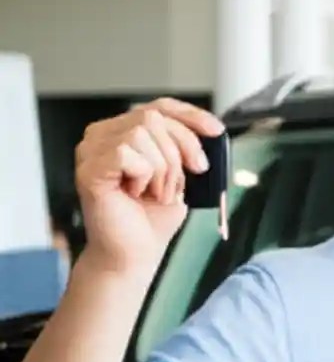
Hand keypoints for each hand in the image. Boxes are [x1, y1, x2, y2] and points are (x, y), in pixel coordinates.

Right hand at [74, 98, 224, 274]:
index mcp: (123, 131)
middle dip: (180, 150)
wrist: (134, 254)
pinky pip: (127, 153)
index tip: (216, 131)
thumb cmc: (153, 217)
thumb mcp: (180, 175)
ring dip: (162, 169)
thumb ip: (186, 149)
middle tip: (179, 184)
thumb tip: (211, 131)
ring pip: (142, 133)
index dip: (190, 115)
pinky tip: (136, 193)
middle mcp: (102, 135)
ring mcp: (91, 151)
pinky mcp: (88, 169)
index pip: (159, 107)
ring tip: (155, 193)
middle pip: (154, 117)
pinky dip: (144, 175)